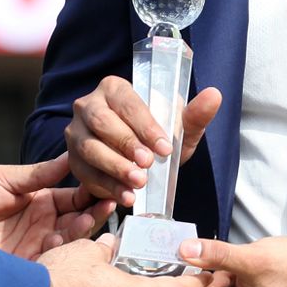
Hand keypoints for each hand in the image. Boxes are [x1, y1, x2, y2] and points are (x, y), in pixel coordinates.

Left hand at [0, 152, 115, 260]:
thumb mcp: (2, 180)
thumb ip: (37, 174)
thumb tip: (69, 155)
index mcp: (39, 201)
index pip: (74, 195)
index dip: (92, 188)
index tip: (109, 179)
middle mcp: (44, 225)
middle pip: (81, 216)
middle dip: (99, 207)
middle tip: (115, 198)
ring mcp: (40, 247)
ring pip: (74, 237)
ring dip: (89, 224)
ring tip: (100, 211)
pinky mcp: (33, 267)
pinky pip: (59, 259)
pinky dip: (69, 247)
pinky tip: (73, 233)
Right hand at [65, 76, 221, 205]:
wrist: (141, 160)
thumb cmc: (158, 138)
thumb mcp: (179, 128)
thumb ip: (195, 114)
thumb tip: (214, 96)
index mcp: (113, 89)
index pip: (127, 103)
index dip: (145, 126)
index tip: (165, 148)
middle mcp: (88, 105)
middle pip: (101, 122)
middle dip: (125, 144)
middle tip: (147, 165)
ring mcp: (76, 132)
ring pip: (89, 148)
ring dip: (114, 167)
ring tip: (138, 184)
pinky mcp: (73, 159)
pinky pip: (84, 173)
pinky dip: (106, 187)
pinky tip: (126, 197)